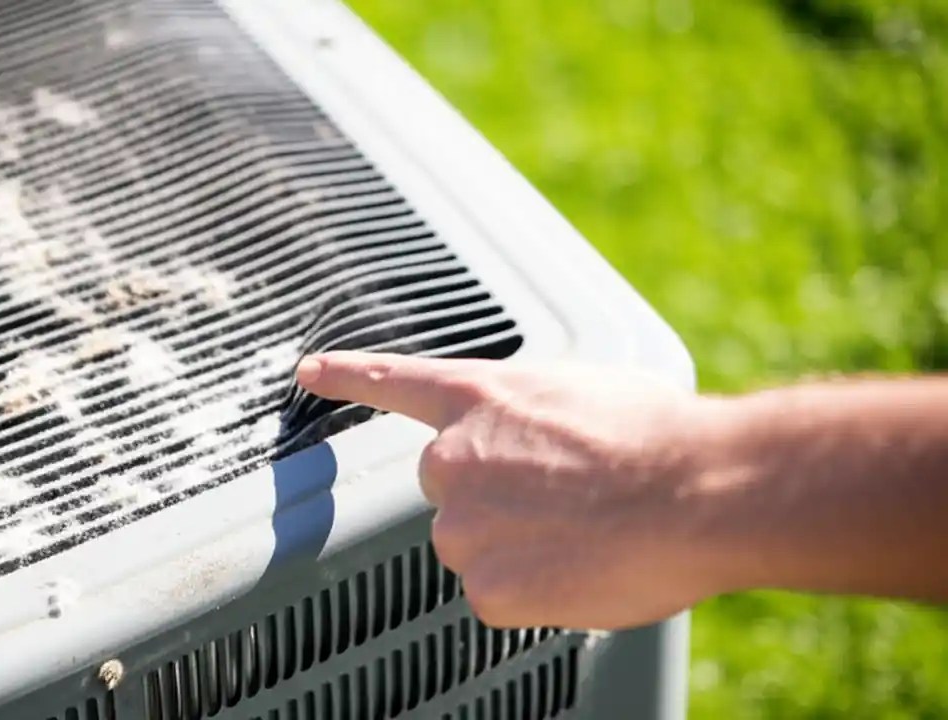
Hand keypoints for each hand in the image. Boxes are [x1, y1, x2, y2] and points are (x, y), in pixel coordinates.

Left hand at [295, 351, 725, 629]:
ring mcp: (463, 526)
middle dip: (493, 497)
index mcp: (479, 399)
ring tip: (583, 530)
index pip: (392, 381)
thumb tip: (537, 446)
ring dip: (516, 545)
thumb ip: (530, 417)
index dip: (347, 377)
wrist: (694, 492)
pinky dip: (534, 591)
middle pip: (451, 488)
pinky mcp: (484, 586)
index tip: (308, 374)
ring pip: (475, 544)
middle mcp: (454, 459)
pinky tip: (580, 566)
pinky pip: (499, 594)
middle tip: (560, 499)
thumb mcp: (582, 392)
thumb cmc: (656, 437)